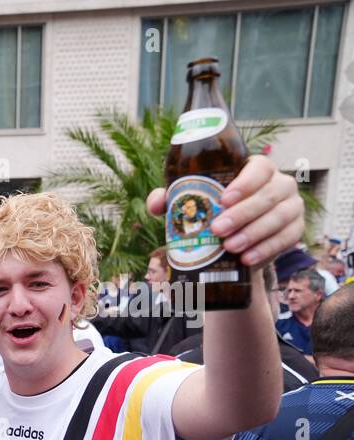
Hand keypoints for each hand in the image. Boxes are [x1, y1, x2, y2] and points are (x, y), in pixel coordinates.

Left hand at [146, 155, 303, 267]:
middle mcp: (280, 185)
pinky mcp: (295, 230)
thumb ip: (172, 199)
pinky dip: (267, 249)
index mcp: (257, 171)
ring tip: (230, 247)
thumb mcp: (194, 205)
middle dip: (243, 213)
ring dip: (255, 232)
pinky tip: (247, 258)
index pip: (259, 168)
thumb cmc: (213, 215)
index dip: (245, 182)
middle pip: (269, 194)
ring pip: (280, 216)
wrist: (234, 246)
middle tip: (218, 230)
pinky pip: (288, 238)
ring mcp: (292, 206)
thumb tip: (157, 203)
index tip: (224, 199)